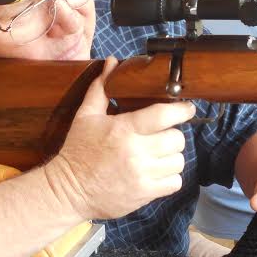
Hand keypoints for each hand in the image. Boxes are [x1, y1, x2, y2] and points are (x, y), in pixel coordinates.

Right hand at [43, 57, 195, 220]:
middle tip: (162, 136)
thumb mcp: (86, 116)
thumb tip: (112, 62)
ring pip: (178, 161)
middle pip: (176, 139)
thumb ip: (102, 88)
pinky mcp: (145, 194)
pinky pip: (175, 183)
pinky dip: (170, 177)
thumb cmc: (78, 150)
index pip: (163, 115)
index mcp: (123, 129)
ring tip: (159, 155)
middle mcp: (136, 152)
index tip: (187, 108)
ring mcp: (142, 175)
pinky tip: (158, 172)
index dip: (181, 110)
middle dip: (172, 135)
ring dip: (172, 156)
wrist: (68, 190)